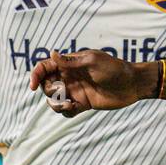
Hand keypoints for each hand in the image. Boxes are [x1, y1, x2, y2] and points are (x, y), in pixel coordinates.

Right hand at [29, 49, 150, 116]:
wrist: (132, 84)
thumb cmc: (115, 69)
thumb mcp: (93, 62)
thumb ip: (72, 61)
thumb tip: (52, 53)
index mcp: (69, 64)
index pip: (45, 67)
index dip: (35, 75)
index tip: (32, 86)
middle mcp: (69, 77)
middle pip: (46, 85)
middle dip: (49, 91)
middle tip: (63, 92)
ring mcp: (75, 91)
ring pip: (54, 100)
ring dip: (56, 105)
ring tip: (69, 105)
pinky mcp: (82, 104)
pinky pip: (67, 110)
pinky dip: (66, 111)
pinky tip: (75, 108)